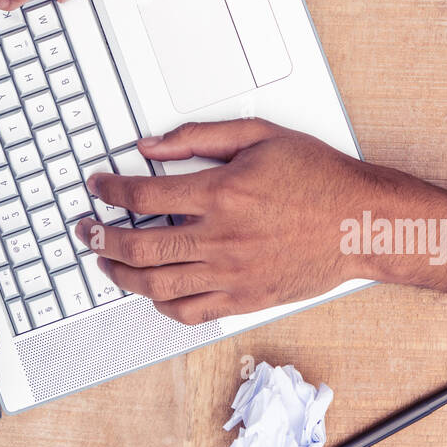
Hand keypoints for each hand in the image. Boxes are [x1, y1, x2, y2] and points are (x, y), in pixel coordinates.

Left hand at [75, 119, 420, 324]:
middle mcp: (222, 237)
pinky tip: (150, 290)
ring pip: (157, 283)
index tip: (97, 186)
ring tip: (104, 259)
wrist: (360, 222)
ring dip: (121, 272)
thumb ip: (198, 137)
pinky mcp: (245, 298)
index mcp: (222, 193)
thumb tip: (150, 145)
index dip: (110, 189)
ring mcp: (232, 273)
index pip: (143, 193)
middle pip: (140, 243)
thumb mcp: (259, 135)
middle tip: (85, 227)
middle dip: (101, 235)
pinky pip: (190, 311)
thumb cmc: (317, 177)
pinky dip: (160, 304)